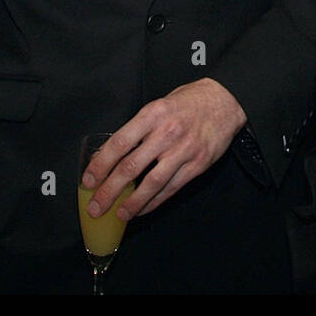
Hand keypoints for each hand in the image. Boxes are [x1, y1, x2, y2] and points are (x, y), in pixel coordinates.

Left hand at [81, 78, 246, 219]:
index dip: (100, 166)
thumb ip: (139, 128)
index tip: (88, 181)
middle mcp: (166, 133)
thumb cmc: (190, 101)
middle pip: (130, 168)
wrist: (227, 101)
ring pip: (151, 184)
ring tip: (118, 214)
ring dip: (131, 203)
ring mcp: (183, 150)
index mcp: (153, 114)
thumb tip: (112, 154)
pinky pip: (171, 188)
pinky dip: (154, 202)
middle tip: (95, 207)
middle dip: (109, 191)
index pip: (119, 143)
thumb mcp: (159, 105)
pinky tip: (142, 209)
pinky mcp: (197, 164)